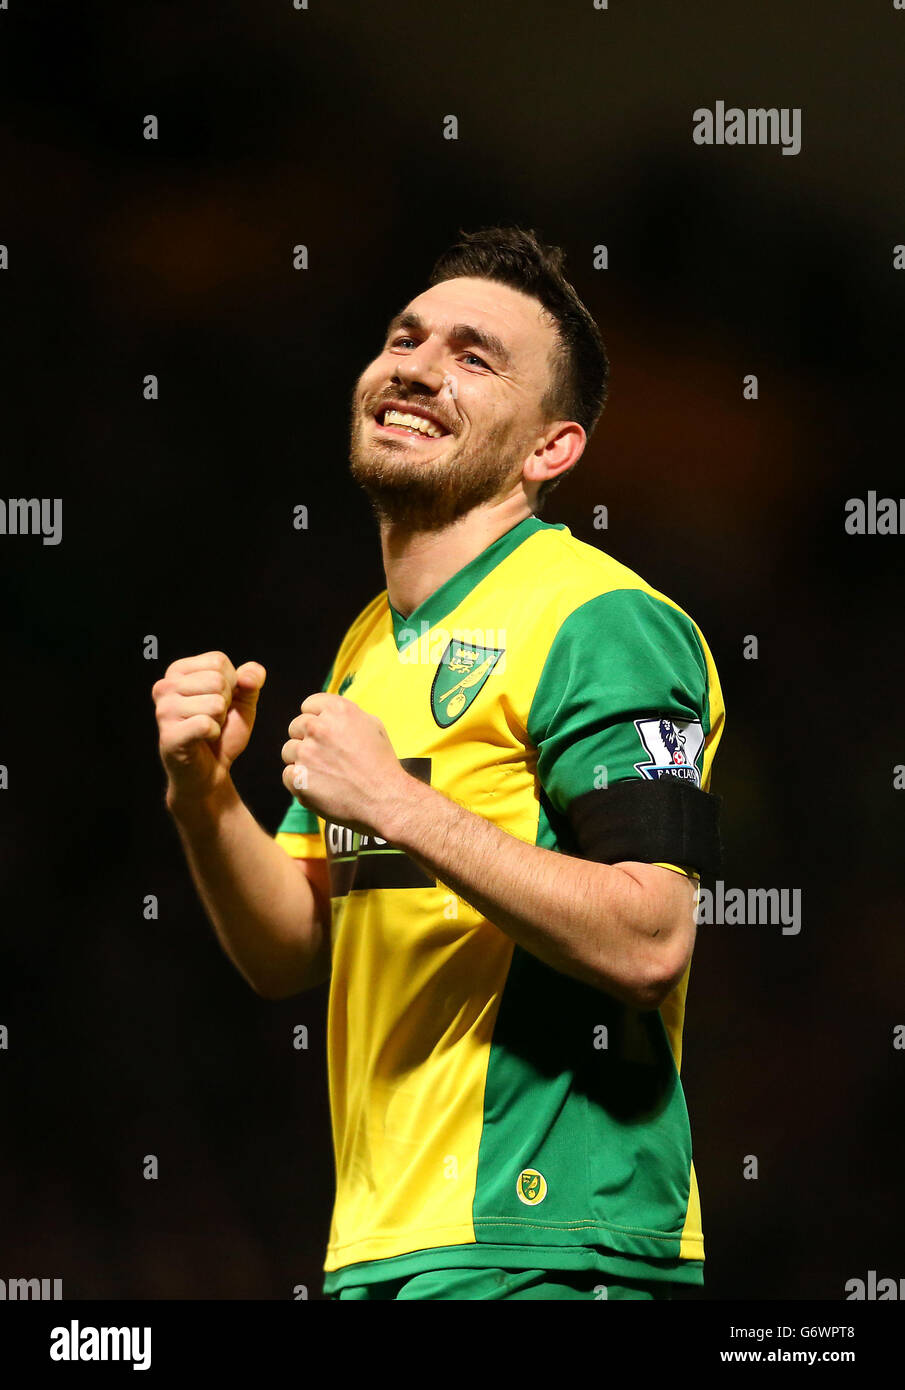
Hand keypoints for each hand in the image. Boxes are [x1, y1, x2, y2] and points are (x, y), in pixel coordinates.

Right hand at [153, 652, 265, 805]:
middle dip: (226, 703)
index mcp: (178, 671)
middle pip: (218, 680)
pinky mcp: (169, 735)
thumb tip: (247, 676)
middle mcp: (164, 687)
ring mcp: (164, 711)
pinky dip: (214, 734)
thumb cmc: (223, 733)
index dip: (231, 684)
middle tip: (213, 719)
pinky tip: (204, 740)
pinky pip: (207, 724)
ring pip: (215, 703)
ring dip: (219, 720)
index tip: (219, 702)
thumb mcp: (243, 701)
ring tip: (206, 730)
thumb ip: (251, 680)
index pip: (219, 661)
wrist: (211, 771)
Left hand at [281, 692, 409, 835]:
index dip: (316, 719)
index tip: (322, 731)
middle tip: (325, 755)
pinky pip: (288, 774)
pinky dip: (299, 782)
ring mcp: (306, 753)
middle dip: (307, 739)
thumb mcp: (373, 726)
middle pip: (295, 727)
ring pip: (289, 751)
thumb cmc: (382, 764)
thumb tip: (330, 716)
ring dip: (301, 760)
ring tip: (324, 773)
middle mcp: (318, 727)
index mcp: (337, 710)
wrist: (385, 798)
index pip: (309, 705)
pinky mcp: (299, 778)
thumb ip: (347, 717)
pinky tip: (319, 786)